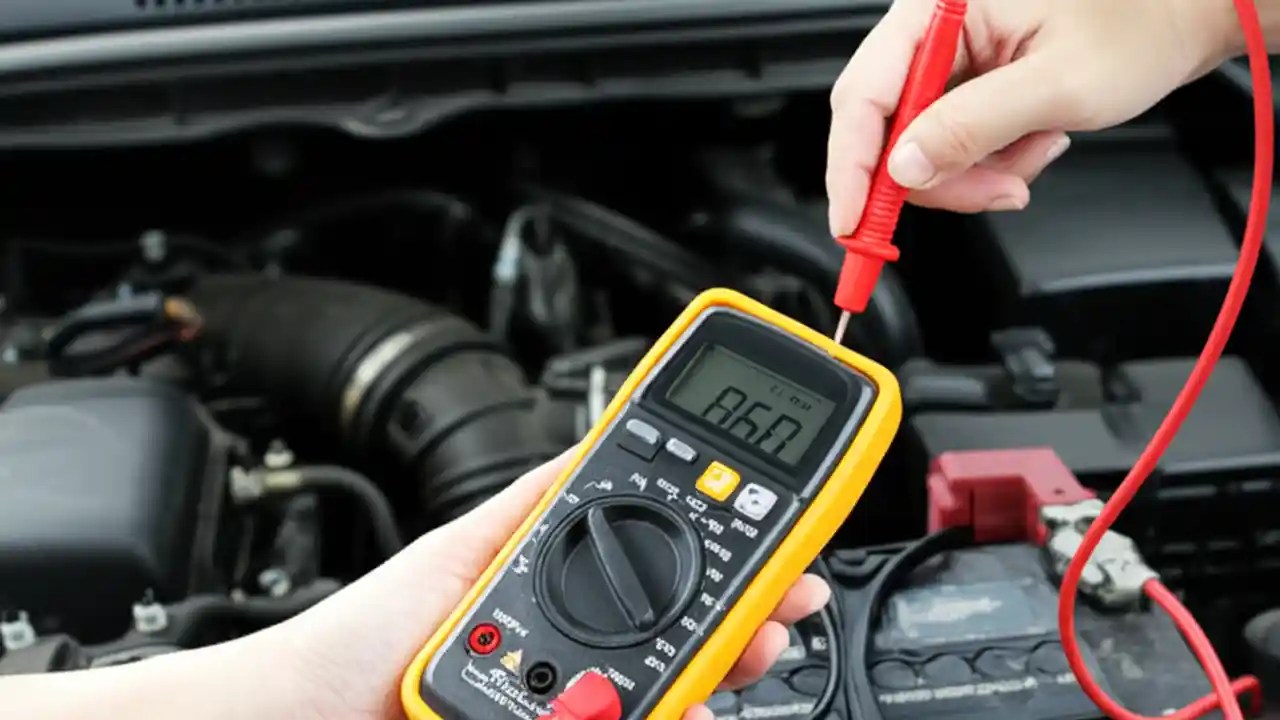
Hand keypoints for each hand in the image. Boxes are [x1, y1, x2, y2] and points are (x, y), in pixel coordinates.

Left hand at [266, 447, 830, 719]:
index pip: (668, 566)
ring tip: (743, 652)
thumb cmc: (367, 637)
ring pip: (677, 690)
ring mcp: (578, 702)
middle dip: (748, 614)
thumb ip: (535, 500)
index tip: (778, 541)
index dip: (730, 554)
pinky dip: (676, 718)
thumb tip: (601, 440)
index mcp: (565, 589)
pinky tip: (692, 708)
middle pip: (689, 635)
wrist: (309, 719)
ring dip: (723, 671)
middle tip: (785, 599)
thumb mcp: (461, 548)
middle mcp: (582, 649)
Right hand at [826, 0, 1239, 233]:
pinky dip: (988, 161)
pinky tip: (1033, 141)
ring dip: (973, 172)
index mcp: (940, 6)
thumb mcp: (1056, 85)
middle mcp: (934, 29)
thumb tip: (905, 168)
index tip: (855, 223)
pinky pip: (950, 144)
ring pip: (920, 147)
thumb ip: (972, 126)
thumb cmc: (1138, 27)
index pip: (864, 95)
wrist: (1181, 19)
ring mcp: (949, 59)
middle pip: (887, 129)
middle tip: (990, 194)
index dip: (853, 167)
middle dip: (935, 177)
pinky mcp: (965, 84)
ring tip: (1033, 154)